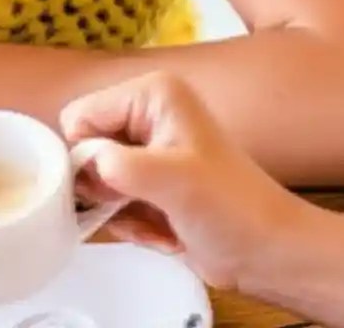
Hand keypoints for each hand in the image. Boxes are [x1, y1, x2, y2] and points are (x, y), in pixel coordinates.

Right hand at [60, 72, 313, 289]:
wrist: (264, 249)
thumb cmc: (234, 208)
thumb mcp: (174, 180)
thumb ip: (118, 165)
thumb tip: (81, 164)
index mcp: (153, 94)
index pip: (79, 116)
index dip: (89, 156)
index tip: (121, 182)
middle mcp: (148, 115)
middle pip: (84, 151)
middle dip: (107, 188)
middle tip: (146, 202)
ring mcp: (148, 151)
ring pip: (95, 184)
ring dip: (122, 212)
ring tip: (162, 217)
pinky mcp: (149, 184)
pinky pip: (111, 206)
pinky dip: (132, 225)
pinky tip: (166, 230)